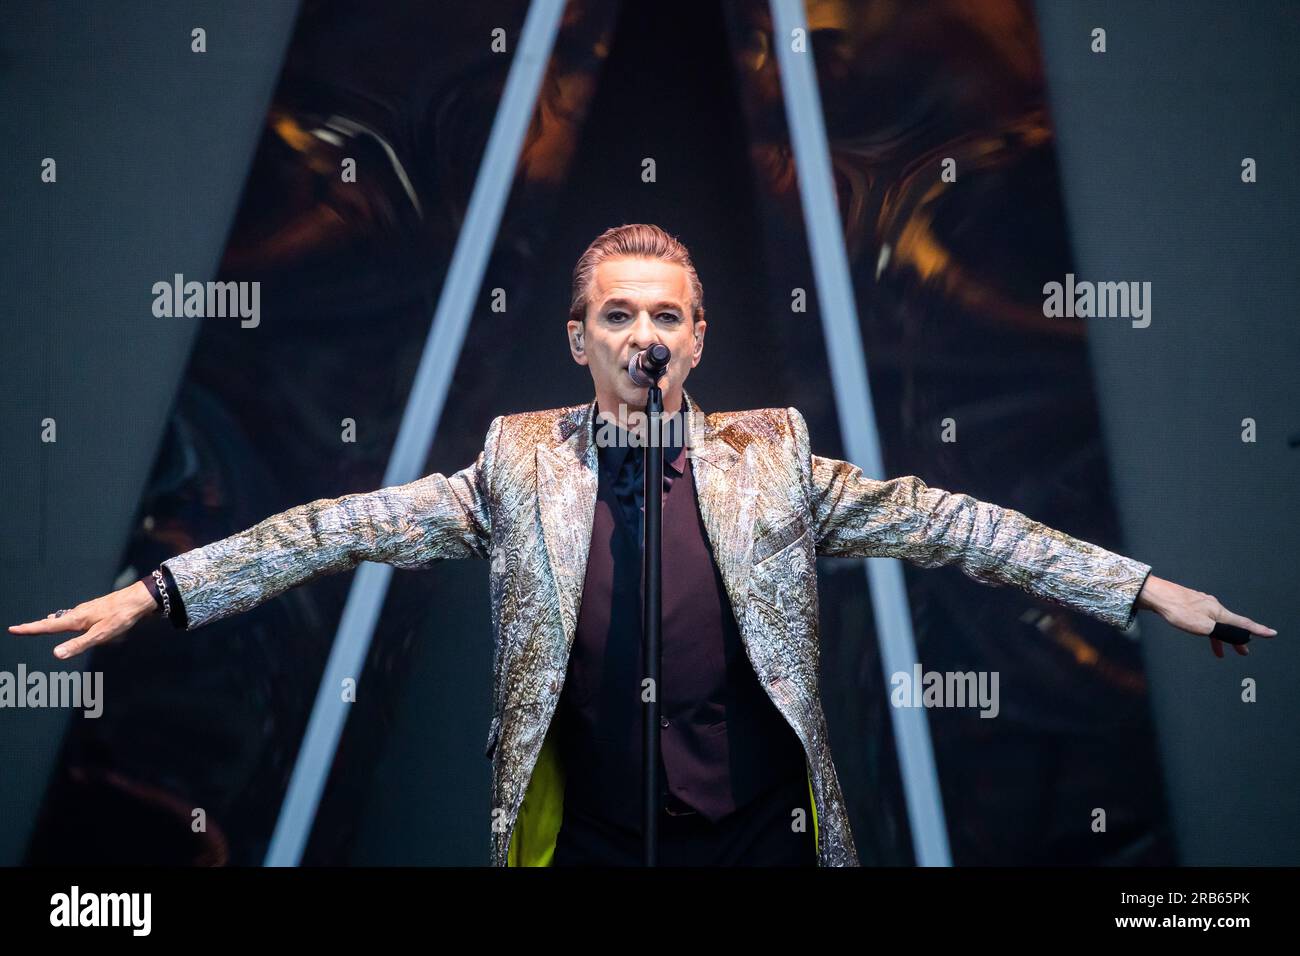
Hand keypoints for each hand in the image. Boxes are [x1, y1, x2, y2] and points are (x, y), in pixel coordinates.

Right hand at [8, 580, 158, 659]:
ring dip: (51, 622)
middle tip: (21, 629)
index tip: (13, 629)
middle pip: (52, 621)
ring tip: (42, 625)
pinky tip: (70, 619)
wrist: (138, 599)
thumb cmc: (121, 617)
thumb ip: (79, 644)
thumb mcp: (101, 634)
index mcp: (76, 620)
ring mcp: (87, 609)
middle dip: (36, 626)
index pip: (47, 626)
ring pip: (64, 617)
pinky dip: (66, 619)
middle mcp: (78, 612)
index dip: (29, 629)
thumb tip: (56, 654)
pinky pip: (75, 615)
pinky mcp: (95, 609)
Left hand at [1136, 574, 1277, 657]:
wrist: (1156, 596)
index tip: (1272, 634)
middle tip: (1243, 653)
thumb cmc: (1178, 610)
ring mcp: (1201, 605)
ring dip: (1220, 638)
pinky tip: (1201, 634)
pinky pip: (1204, 621)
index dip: (1258, 631)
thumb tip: (1239, 636)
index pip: (1243, 623)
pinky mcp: (1189, 606)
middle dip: (1237, 640)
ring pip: (1216, 624)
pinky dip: (1207, 632)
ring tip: (1220, 653)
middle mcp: (1213, 607)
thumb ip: (1223, 632)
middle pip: (1230, 625)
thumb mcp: (1204, 627)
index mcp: (1219, 612)